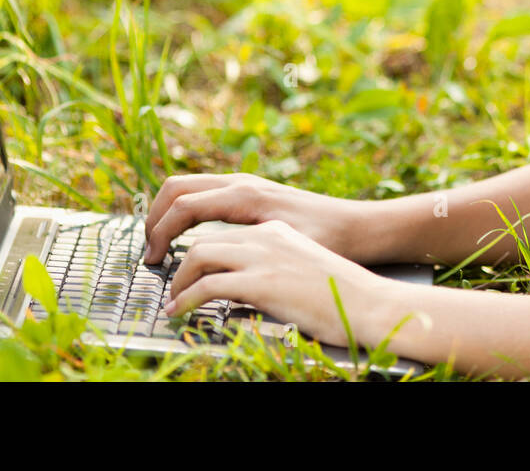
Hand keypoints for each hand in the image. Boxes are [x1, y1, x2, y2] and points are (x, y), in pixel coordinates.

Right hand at [142, 173, 364, 264]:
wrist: (355, 226)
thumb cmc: (325, 240)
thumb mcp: (284, 249)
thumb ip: (245, 253)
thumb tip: (206, 267)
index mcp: (244, 195)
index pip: (183, 206)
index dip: (160, 234)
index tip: (153, 262)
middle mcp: (240, 182)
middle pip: (176, 188)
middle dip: (154, 218)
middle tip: (150, 253)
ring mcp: (242, 183)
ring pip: (186, 186)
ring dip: (166, 212)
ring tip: (160, 247)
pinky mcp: (247, 191)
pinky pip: (201, 192)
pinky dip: (182, 210)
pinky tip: (185, 237)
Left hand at [162, 219, 386, 347]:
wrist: (370, 302)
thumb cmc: (339, 291)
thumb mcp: (298, 264)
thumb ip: (267, 264)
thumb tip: (235, 285)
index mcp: (274, 226)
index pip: (219, 216)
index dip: (188, 232)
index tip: (174, 251)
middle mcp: (266, 233)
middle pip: (201, 229)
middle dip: (171, 248)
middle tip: (159, 268)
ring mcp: (264, 256)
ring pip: (199, 254)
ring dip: (178, 279)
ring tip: (171, 297)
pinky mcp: (263, 282)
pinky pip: (207, 286)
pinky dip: (186, 299)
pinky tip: (179, 311)